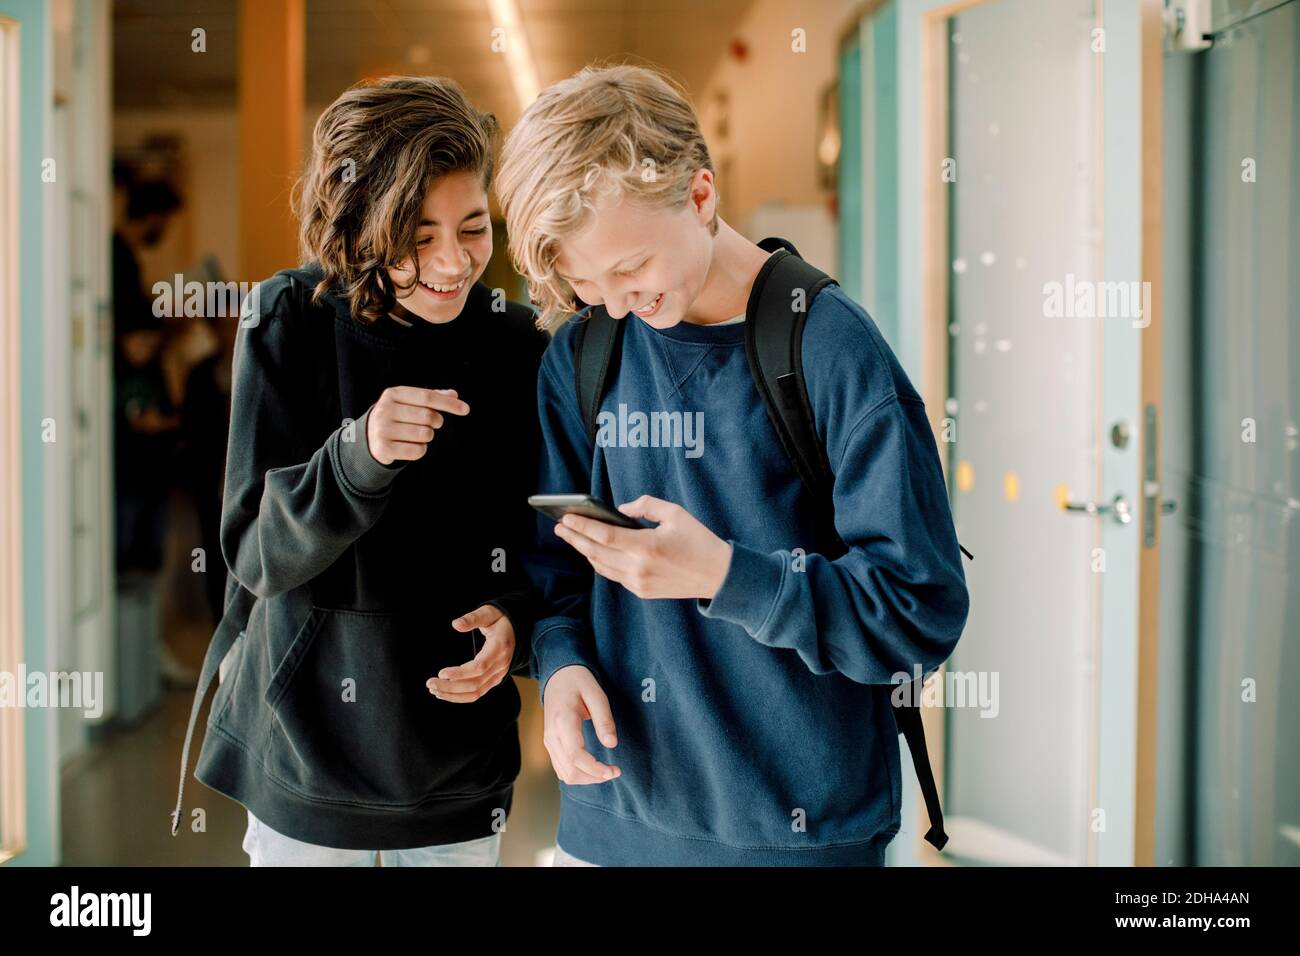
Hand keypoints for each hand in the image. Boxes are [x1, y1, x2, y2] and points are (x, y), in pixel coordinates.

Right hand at [366, 386, 469, 464]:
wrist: (369, 437)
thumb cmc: (397, 416)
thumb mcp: (409, 402)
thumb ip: (432, 397)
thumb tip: (454, 394)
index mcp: (393, 394)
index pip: (427, 396)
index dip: (448, 403)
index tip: (465, 409)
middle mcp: (385, 410)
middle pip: (428, 416)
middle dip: (436, 422)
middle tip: (430, 424)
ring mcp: (383, 430)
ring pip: (425, 435)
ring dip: (427, 436)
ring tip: (416, 434)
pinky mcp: (384, 448)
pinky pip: (418, 451)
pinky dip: (420, 450)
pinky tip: (409, 445)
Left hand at [425, 604, 513, 702]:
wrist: (517, 630)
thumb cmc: (501, 620)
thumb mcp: (489, 613)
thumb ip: (473, 618)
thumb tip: (455, 624)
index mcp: (499, 648)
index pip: (479, 667)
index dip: (460, 673)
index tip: (441, 673)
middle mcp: (500, 666)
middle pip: (475, 684)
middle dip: (450, 687)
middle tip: (430, 683)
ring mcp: (498, 675)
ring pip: (475, 693)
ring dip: (453, 695)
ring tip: (434, 690)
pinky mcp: (494, 680)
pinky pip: (477, 693)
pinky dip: (460, 697)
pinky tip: (444, 693)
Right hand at [542, 666, 620, 784]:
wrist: (558, 676)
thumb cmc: (578, 682)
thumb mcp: (596, 694)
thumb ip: (604, 719)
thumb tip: (612, 744)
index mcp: (562, 721)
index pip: (575, 756)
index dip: (595, 769)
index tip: (614, 771)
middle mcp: (552, 735)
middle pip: (569, 771)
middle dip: (593, 778)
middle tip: (614, 772)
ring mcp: (549, 742)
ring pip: (564, 774)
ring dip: (587, 779)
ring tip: (606, 771)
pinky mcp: (551, 745)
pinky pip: (561, 768)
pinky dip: (578, 774)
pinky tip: (593, 768)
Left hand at [553, 495, 732, 599]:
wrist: (718, 576)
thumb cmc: (699, 540)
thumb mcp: (676, 513)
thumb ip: (645, 505)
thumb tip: (621, 509)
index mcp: (647, 547)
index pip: (604, 536)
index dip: (582, 526)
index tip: (566, 518)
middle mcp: (639, 568)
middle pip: (596, 553)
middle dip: (575, 538)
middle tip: (559, 526)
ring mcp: (639, 583)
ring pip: (602, 566)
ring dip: (585, 551)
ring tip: (572, 536)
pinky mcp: (642, 591)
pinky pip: (614, 575)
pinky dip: (601, 562)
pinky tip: (594, 552)